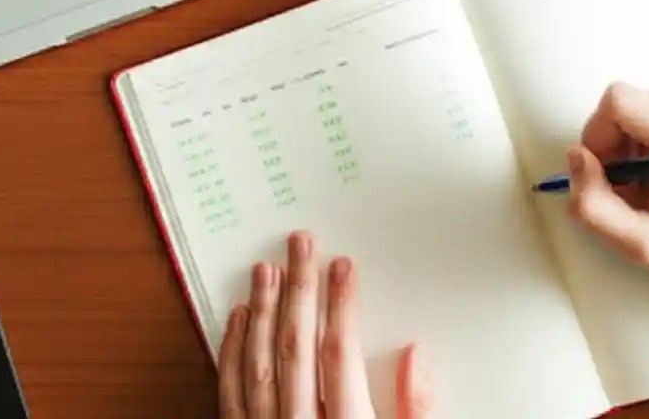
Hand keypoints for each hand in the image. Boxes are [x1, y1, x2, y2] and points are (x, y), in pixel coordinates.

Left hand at [217, 231, 433, 418]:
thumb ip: (415, 409)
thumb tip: (416, 356)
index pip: (339, 354)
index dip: (342, 305)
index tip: (342, 267)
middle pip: (296, 348)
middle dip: (300, 290)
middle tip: (300, 246)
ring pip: (259, 364)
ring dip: (263, 311)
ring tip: (266, 269)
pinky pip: (231, 393)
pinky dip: (233, 352)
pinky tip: (238, 318)